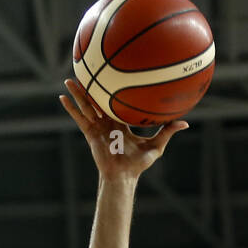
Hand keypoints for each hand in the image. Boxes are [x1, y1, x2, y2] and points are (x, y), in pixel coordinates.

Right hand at [59, 78, 188, 181]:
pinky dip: (71, 109)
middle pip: (97, 102)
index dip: (111, 93)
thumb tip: (185, 123)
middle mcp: (107, 124)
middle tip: (85, 72)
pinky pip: (80, 119)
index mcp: (120, 124)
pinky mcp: (90, 134)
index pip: (114, 105)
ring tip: (68, 81)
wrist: (125, 175)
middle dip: (91, 89)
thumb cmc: (139, 163)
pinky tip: (62, 99)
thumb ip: (167, 131)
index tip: (109, 79)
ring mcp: (97, 128)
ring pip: (86, 107)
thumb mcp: (156, 145)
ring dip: (77, 94)